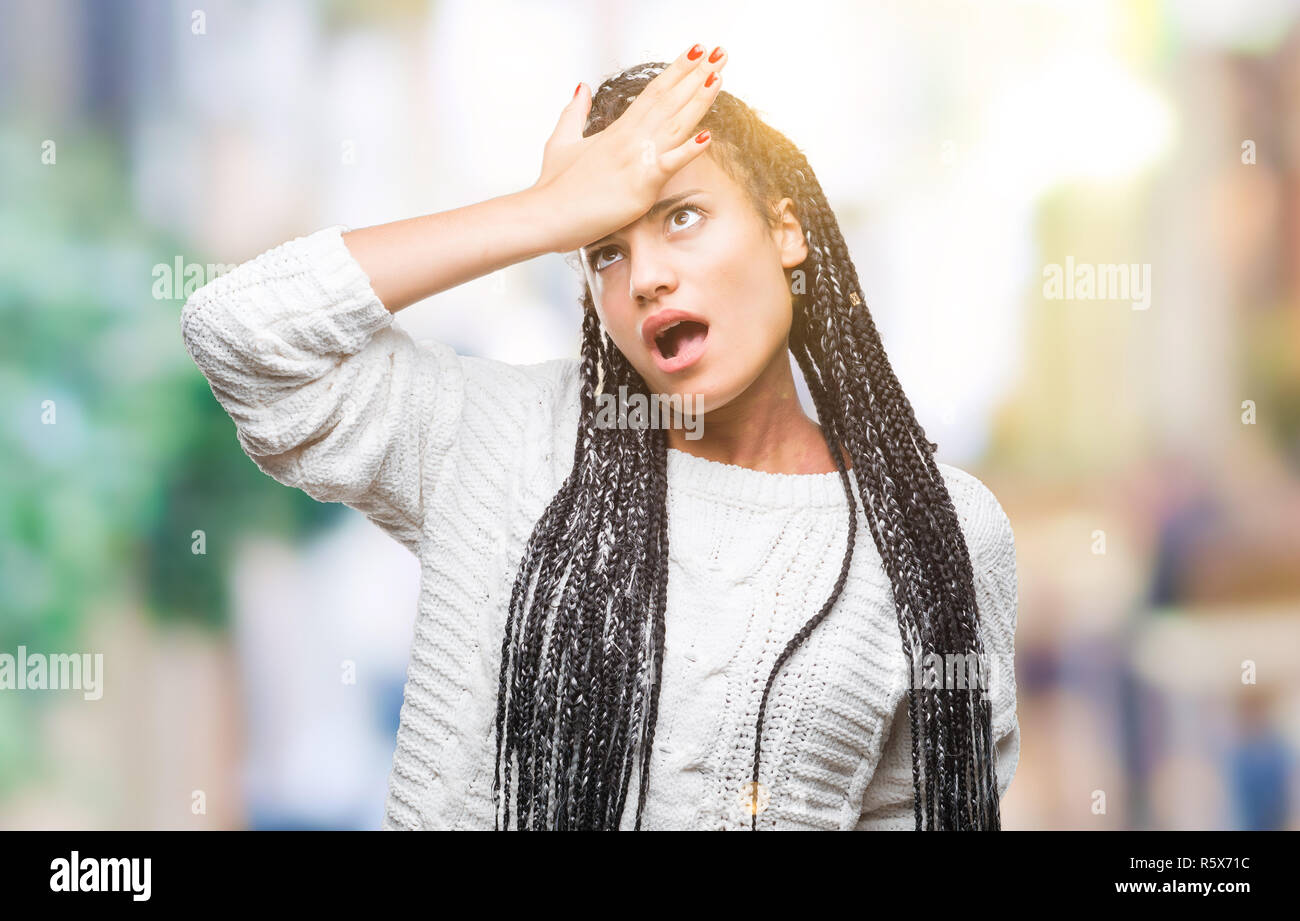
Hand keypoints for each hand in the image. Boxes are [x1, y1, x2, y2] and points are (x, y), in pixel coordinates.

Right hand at [529, 43, 727, 254]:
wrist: (545, 214)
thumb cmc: (555, 187)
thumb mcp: (562, 141)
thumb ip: (574, 113)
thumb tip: (581, 88)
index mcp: (618, 130)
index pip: (654, 92)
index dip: (678, 71)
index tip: (697, 52)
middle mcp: (631, 138)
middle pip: (669, 99)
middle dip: (697, 74)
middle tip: (720, 51)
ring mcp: (636, 158)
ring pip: (675, 123)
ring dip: (699, 99)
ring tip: (718, 75)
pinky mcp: (640, 183)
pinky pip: (669, 164)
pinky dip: (688, 150)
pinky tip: (708, 136)